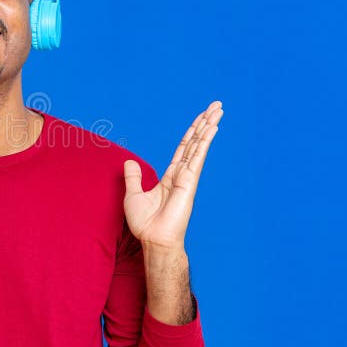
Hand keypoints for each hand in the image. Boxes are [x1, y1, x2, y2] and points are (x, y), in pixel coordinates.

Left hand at [123, 101, 223, 250]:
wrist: (153, 240)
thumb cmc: (145, 223)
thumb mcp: (133, 195)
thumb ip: (133, 177)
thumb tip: (129, 162)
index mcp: (171, 176)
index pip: (184, 148)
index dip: (192, 132)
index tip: (201, 118)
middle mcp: (182, 174)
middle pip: (196, 142)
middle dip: (205, 123)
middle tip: (217, 106)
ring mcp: (188, 177)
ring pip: (199, 146)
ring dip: (208, 127)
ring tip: (218, 110)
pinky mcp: (189, 182)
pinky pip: (197, 157)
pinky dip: (205, 141)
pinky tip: (212, 128)